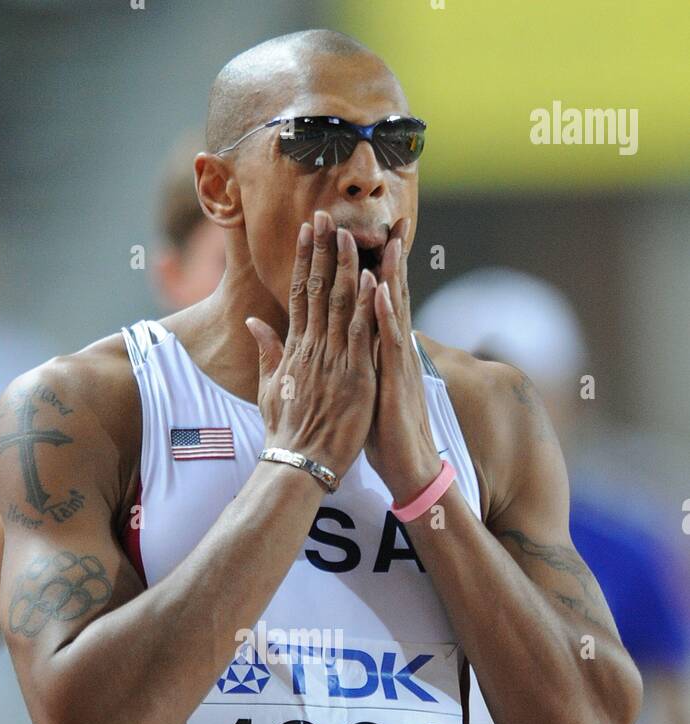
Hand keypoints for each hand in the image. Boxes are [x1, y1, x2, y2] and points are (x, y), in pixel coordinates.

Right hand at [245, 210, 377, 481]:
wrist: (299, 463)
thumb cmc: (286, 431)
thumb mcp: (269, 388)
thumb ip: (266, 352)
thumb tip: (253, 323)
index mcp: (296, 349)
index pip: (301, 294)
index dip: (306, 259)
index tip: (309, 230)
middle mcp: (313, 348)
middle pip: (319, 290)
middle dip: (323, 251)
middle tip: (326, 215)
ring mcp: (334, 361)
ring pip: (341, 305)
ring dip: (346, 267)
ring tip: (349, 233)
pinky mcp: (355, 377)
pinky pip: (361, 335)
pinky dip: (366, 306)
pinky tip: (371, 278)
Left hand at [365, 216, 442, 503]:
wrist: (408, 468)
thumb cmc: (384, 435)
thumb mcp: (364, 392)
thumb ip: (356, 363)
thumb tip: (351, 345)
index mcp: (383, 353)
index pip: (379, 302)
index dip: (375, 269)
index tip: (370, 237)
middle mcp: (395, 352)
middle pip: (392, 296)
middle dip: (390, 258)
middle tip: (392, 219)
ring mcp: (399, 365)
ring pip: (394, 312)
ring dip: (390, 275)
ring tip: (388, 241)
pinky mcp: (397, 382)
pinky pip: (389, 343)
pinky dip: (384, 314)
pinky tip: (379, 290)